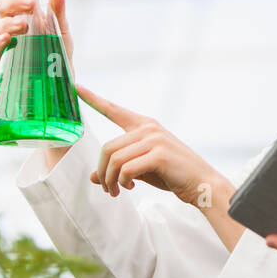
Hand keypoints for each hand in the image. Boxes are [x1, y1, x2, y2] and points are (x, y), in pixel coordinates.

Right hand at [0, 0, 73, 67]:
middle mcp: (11, 21)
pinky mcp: (6, 56)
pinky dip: (0, 41)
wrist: (61, 75)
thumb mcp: (62, 28)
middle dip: (14, 2)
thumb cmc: (58, 48)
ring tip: (24, 25)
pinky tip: (8, 38)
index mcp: (23, 10)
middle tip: (31, 5)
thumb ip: (58, 11)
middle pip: (3, 5)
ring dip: (10, 22)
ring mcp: (7, 38)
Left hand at [76, 83, 229, 205]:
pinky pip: (126, 169)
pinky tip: (130, 187)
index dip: (93, 99)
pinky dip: (123, 182)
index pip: (114, 110)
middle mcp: (148, 128)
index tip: (76, 86)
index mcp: (144, 125)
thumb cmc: (172, 174)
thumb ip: (118, 168)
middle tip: (107, 189)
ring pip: (115, 159)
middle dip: (102, 171)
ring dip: (110, 180)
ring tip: (116, 191)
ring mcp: (154, 139)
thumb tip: (93, 178)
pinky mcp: (158, 154)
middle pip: (107, 147)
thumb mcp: (141, 169)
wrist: (201, 183)